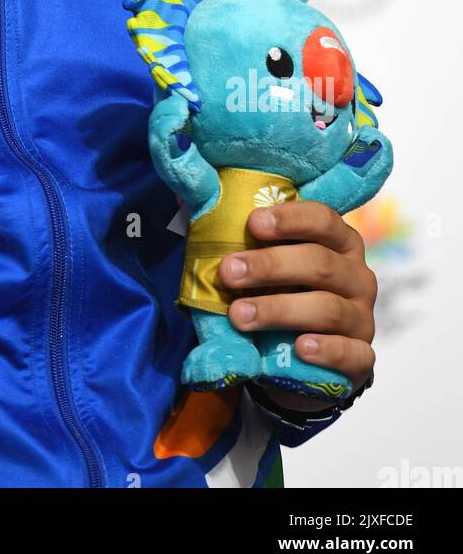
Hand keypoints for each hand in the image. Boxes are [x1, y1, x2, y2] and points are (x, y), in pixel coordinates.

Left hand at [218, 200, 376, 412]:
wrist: (299, 359)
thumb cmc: (281, 295)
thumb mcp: (266, 266)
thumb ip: (244, 237)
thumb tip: (192, 194)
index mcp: (338, 242)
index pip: (323, 218)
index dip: (290, 219)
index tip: (253, 223)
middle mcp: (356, 276)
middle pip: (320, 263)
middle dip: (270, 265)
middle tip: (229, 272)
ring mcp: (362, 318)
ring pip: (327, 308)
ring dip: (279, 309)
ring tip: (239, 315)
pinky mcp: (362, 358)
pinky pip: (350, 353)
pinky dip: (326, 350)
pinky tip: (300, 347)